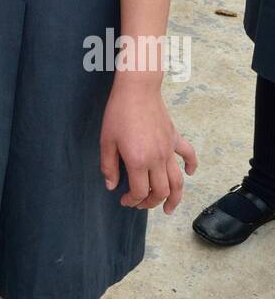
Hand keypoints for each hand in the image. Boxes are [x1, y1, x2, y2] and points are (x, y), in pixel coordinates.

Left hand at [100, 84, 196, 211]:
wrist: (137, 89)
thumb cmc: (118, 113)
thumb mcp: (106, 141)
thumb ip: (109, 166)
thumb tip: (111, 186)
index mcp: (138, 161)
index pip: (140, 192)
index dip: (132, 200)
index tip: (125, 200)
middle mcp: (157, 159)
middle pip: (160, 192)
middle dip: (150, 203)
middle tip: (140, 203)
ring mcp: (168, 149)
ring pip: (177, 181)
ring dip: (175, 198)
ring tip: (169, 208)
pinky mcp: (174, 138)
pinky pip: (188, 155)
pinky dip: (191, 166)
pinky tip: (189, 173)